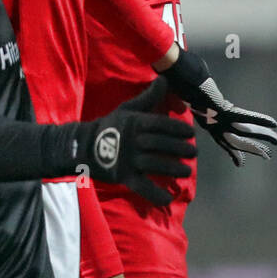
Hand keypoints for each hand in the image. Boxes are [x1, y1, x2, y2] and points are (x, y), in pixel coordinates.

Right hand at [72, 77, 196, 204]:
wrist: (82, 146)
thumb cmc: (110, 126)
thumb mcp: (128, 108)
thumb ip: (149, 97)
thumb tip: (165, 78)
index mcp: (136, 123)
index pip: (161, 125)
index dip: (178, 129)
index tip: (191, 134)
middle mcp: (133, 140)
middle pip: (161, 145)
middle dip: (180, 149)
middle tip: (194, 153)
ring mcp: (128, 159)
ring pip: (155, 164)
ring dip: (173, 169)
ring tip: (186, 171)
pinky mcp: (123, 176)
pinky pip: (141, 186)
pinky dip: (155, 194)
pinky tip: (168, 199)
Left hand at [162, 49, 276, 166]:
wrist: (174, 73)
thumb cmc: (178, 77)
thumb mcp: (187, 91)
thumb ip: (189, 97)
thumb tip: (183, 102)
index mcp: (205, 120)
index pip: (222, 138)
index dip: (232, 150)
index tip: (240, 162)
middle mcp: (212, 123)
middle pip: (236, 140)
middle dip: (252, 148)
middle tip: (267, 155)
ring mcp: (216, 118)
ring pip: (243, 132)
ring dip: (262, 136)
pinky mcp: (221, 111)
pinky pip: (244, 117)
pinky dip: (260, 120)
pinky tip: (273, 124)